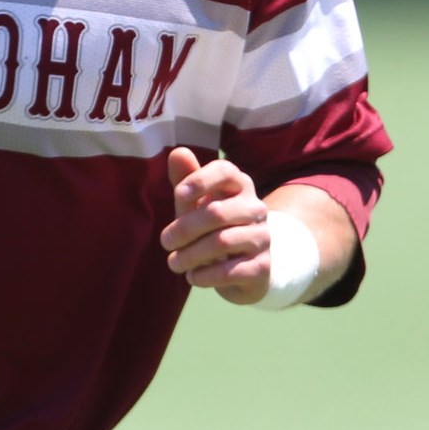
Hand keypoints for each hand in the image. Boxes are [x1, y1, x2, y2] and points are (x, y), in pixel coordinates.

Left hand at [158, 147, 271, 304]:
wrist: (245, 268)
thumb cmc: (214, 226)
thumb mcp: (198, 203)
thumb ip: (186, 180)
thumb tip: (177, 152)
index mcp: (240, 185)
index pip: (226, 171)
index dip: (200, 181)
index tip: (179, 195)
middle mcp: (256, 208)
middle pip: (217, 212)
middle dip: (184, 228)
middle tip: (165, 241)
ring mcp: (262, 237)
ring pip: (223, 242)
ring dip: (191, 255)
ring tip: (174, 263)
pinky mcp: (262, 267)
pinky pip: (231, 271)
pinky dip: (206, 275)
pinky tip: (193, 277)